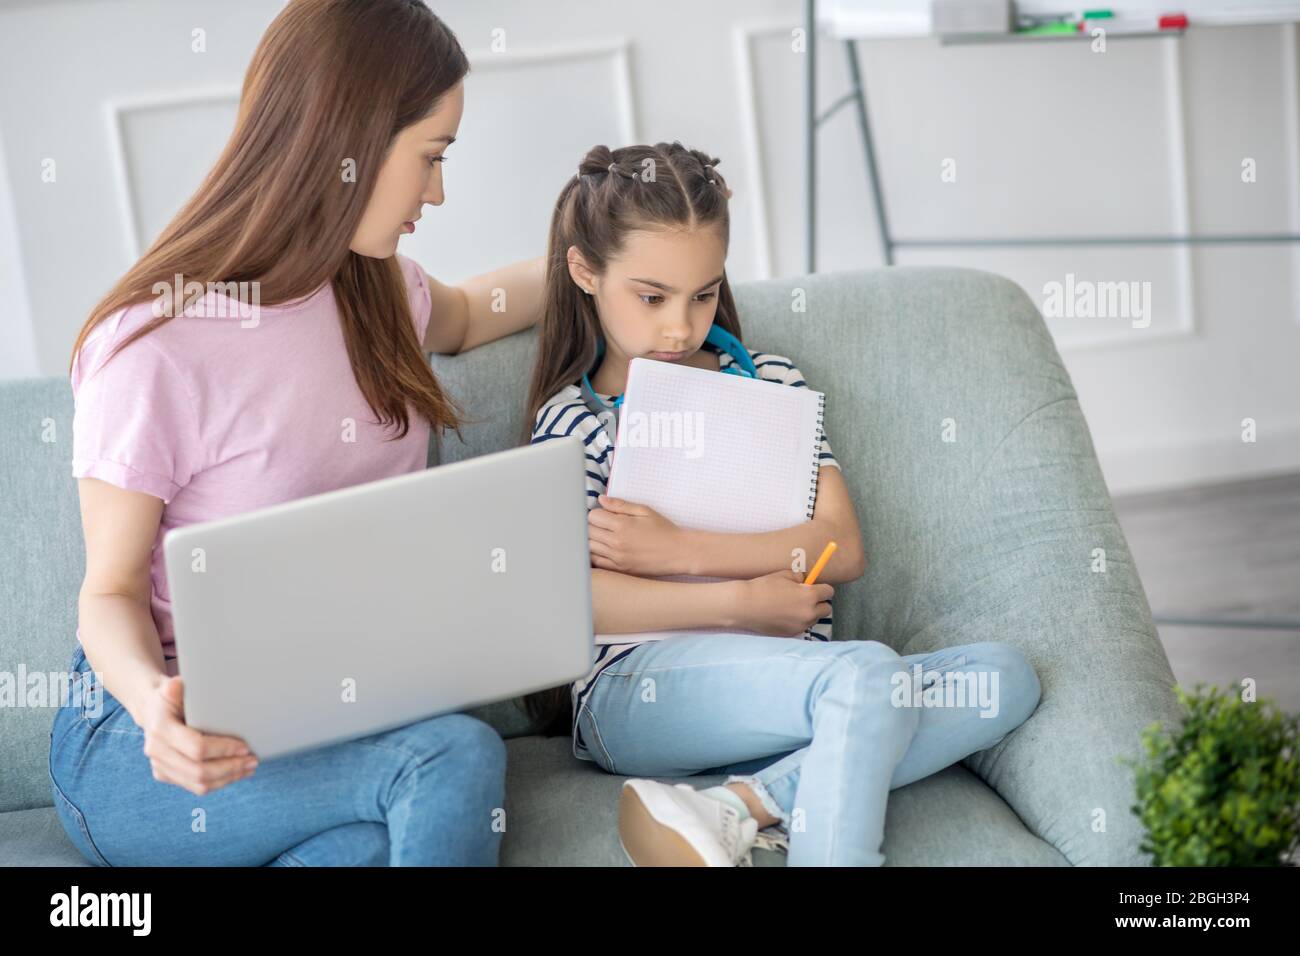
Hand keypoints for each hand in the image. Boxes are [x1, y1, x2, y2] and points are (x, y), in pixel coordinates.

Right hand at [136, 674, 257, 795]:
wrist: (152, 711)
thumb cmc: (170, 697)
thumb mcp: (171, 688)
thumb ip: (175, 688)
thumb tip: (178, 684)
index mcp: (160, 730)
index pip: (197, 747)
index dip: (223, 749)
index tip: (245, 746)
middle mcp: (156, 751)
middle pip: (199, 771)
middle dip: (230, 767)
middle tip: (253, 760)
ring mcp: (159, 766)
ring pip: (198, 784)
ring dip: (228, 778)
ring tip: (248, 768)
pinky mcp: (165, 775)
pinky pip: (195, 787)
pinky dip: (218, 783)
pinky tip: (235, 774)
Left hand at [587, 495, 687, 575]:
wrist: (679, 552)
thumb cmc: (664, 530)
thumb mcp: (644, 511)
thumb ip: (620, 505)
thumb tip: (601, 499)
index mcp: (622, 525)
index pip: (593, 516)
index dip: (597, 513)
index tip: (605, 514)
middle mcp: (616, 542)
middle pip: (588, 531)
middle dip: (593, 525)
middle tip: (603, 524)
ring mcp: (617, 558)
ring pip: (588, 547)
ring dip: (592, 540)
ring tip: (603, 537)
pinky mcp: (620, 570)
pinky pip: (596, 563)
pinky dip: (595, 555)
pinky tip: (604, 550)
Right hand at [736, 569, 833, 636]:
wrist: (744, 606)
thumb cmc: (763, 587)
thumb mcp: (784, 575)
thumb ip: (799, 578)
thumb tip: (805, 581)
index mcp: (809, 595)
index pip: (829, 592)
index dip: (822, 588)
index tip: (815, 587)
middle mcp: (809, 612)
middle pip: (826, 609)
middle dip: (819, 603)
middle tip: (806, 598)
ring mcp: (800, 626)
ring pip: (814, 619)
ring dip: (809, 613)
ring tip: (793, 608)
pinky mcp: (791, 634)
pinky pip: (801, 627)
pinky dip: (797, 622)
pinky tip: (784, 616)